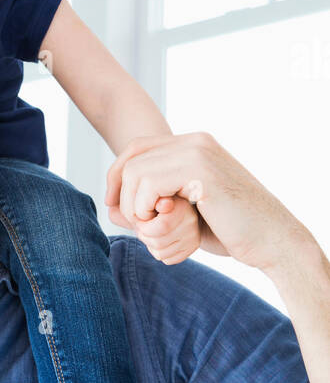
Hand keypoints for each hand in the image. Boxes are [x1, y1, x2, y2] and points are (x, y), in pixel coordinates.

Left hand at [105, 132, 312, 273]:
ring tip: (154, 226)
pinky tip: (163, 222)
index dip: (117, 176)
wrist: (273, 241)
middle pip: (132, 157)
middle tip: (136, 223)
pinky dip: (145, 208)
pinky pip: (148, 184)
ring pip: (136, 171)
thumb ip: (157, 199)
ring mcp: (199, 151)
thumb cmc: (232, 231)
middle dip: (121, 193)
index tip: (114, 206)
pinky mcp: (200, 169)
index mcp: (195, 144)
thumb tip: (109, 203)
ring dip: (135, 206)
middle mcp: (196, 140)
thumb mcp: (187, 210)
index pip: (137, 148)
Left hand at [133, 194, 200, 265]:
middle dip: (144, 237)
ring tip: (150, 234)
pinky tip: (160, 241)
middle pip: (158, 243)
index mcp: (182, 207)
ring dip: (150, 246)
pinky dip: (160, 253)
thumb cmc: (159, 202)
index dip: (144, 227)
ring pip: (160, 254)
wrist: (178, 206)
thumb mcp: (154, 198)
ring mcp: (193, 237)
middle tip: (142, 229)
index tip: (139, 221)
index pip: (162, 227)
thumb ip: (154, 201)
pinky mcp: (192, 248)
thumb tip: (163, 205)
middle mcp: (191, 223)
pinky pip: (168, 260)